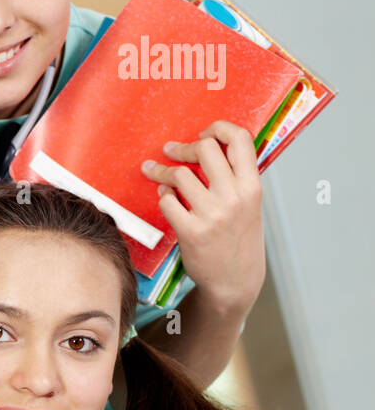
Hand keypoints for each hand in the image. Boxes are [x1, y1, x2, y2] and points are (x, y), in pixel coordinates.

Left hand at [141, 119, 265, 313]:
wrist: (235, 281)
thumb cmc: (240, 239)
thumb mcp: (250, 205)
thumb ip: (236, 177)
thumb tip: (213, 146)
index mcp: (252, 186)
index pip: (240, 139)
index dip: (218, 128)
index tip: (203, 133)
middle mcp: (235, 197)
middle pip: (205, 148)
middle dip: (183, 148)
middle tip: (170, 151)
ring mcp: (213, 214)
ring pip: (180, 174)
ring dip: (163, 172)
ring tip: (156, 173)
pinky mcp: (192, 231)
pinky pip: (167, 201)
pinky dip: (162, 196)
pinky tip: (165, 197)